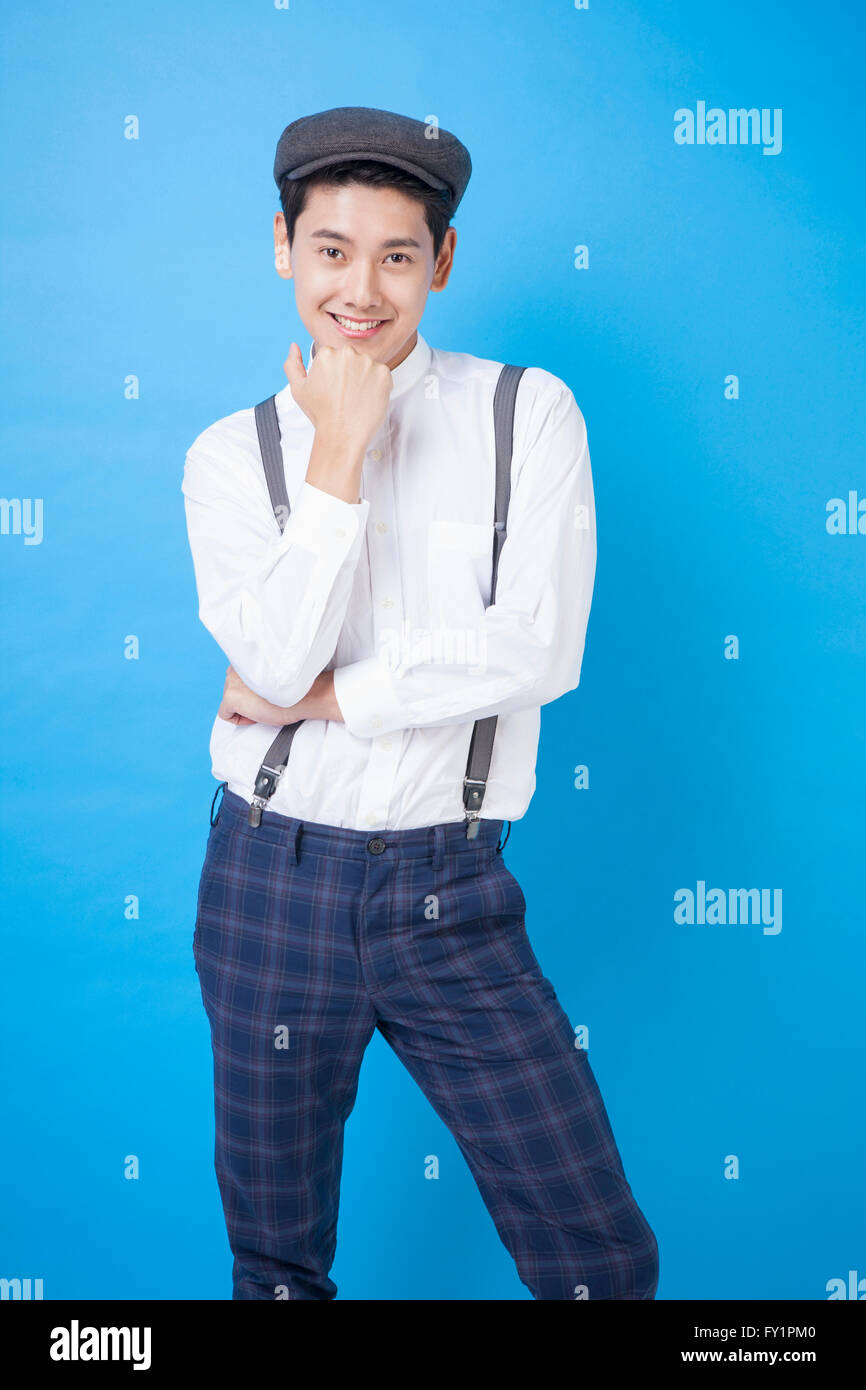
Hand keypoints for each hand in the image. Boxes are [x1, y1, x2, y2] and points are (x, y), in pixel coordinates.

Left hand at [217, 665, 343, 725]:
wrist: (304, 695)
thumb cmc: (296, 688)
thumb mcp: (275, 675)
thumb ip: (260, 675)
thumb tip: (254, 687)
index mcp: (248, 658)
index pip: (239, 677)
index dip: (252, 691)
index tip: (266, 695)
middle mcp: (236, 666)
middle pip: (232, 689)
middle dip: (246, 699)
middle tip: (266, 702)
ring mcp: (232, 681)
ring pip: (230, 701)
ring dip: (245, 707)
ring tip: (264, 707)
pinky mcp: (231, 696)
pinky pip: (226, 714)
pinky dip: (240, 719)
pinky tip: (257, 715)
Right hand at [284, 341, 391, 451]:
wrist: (342, 435)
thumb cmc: (320, 414)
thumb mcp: (298, 389)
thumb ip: (292, 365)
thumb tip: (294, 346)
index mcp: (327, 353)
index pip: (335, 357)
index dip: (335, 375)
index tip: (334, 389)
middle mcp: (347, 353)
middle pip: (352, 359)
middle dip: (350, 373)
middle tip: (345, 395)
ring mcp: (367, 363)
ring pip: (368, 366)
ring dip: (365, 378)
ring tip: (356, 398)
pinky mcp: (384, 374)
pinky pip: (383, 375)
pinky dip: (378, 386)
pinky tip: (368, 399)